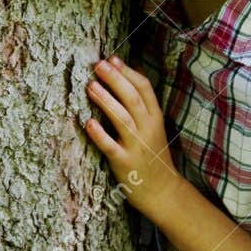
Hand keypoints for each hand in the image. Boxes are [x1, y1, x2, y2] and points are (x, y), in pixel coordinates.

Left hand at [81, 55, 179, 215]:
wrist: (163, 192)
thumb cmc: (152, 156)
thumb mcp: (153, 127)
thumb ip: (142, 106)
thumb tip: (125, 76)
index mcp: (154, 117)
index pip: (144, 88)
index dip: (128, 72)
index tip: (112, 58)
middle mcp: (147, 129)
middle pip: (132, 98)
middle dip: (115, 79)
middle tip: (98, 65)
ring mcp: (137, 146)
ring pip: (122, 118)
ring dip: (106, 100)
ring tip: (90, 86)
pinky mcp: (125, 163)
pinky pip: (111, 146)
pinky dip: (99, 134)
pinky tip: (87, 122)